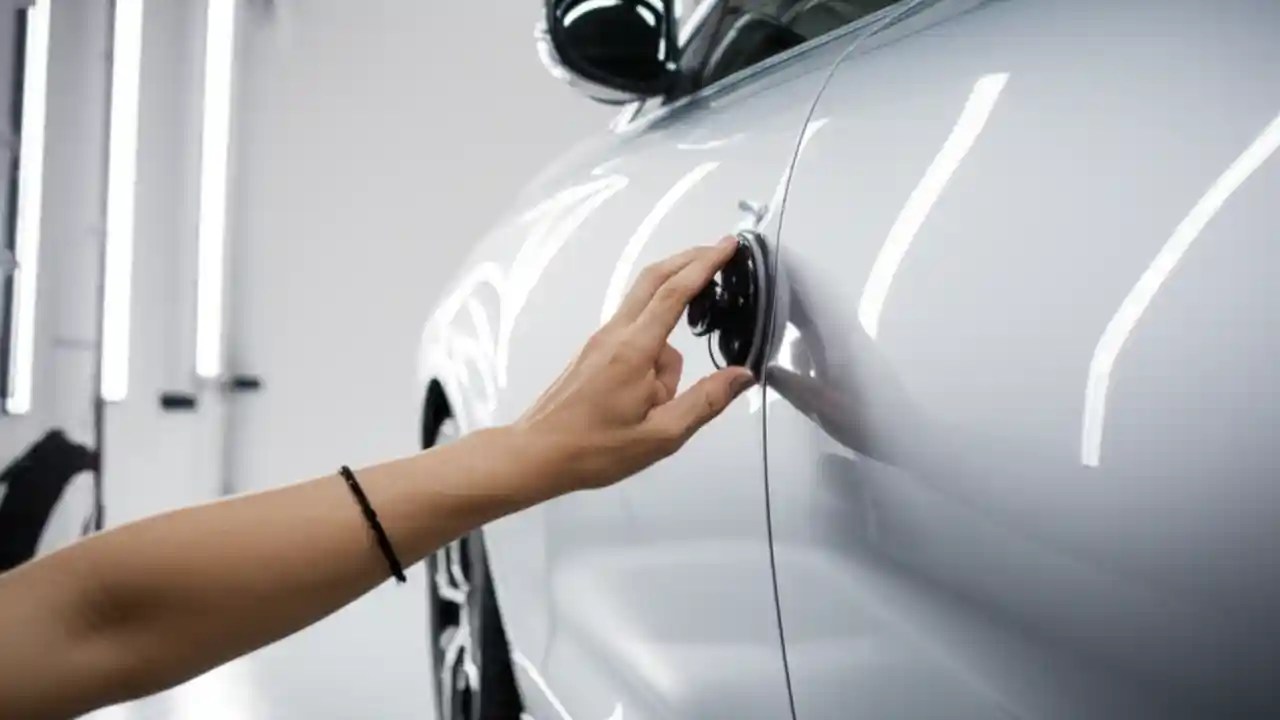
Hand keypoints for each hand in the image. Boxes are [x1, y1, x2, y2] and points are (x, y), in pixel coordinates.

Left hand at [517, 238, 756, 491]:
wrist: (537, 454)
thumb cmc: (595, 449)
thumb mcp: (661, 436)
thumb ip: (705, 401)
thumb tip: (742, 374)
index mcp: (634, 350)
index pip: (675, 293)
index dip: (704, 265)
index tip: (728, 246)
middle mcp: (615, 334)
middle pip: (654, 279)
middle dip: (687, 261)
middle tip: (719, 254)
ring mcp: (600, 340)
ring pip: (645, 315)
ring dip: (669, 338)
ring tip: (659, 405)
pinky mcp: (593, 352)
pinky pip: (633, 334)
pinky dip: (653, 347)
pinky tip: (648, 394)